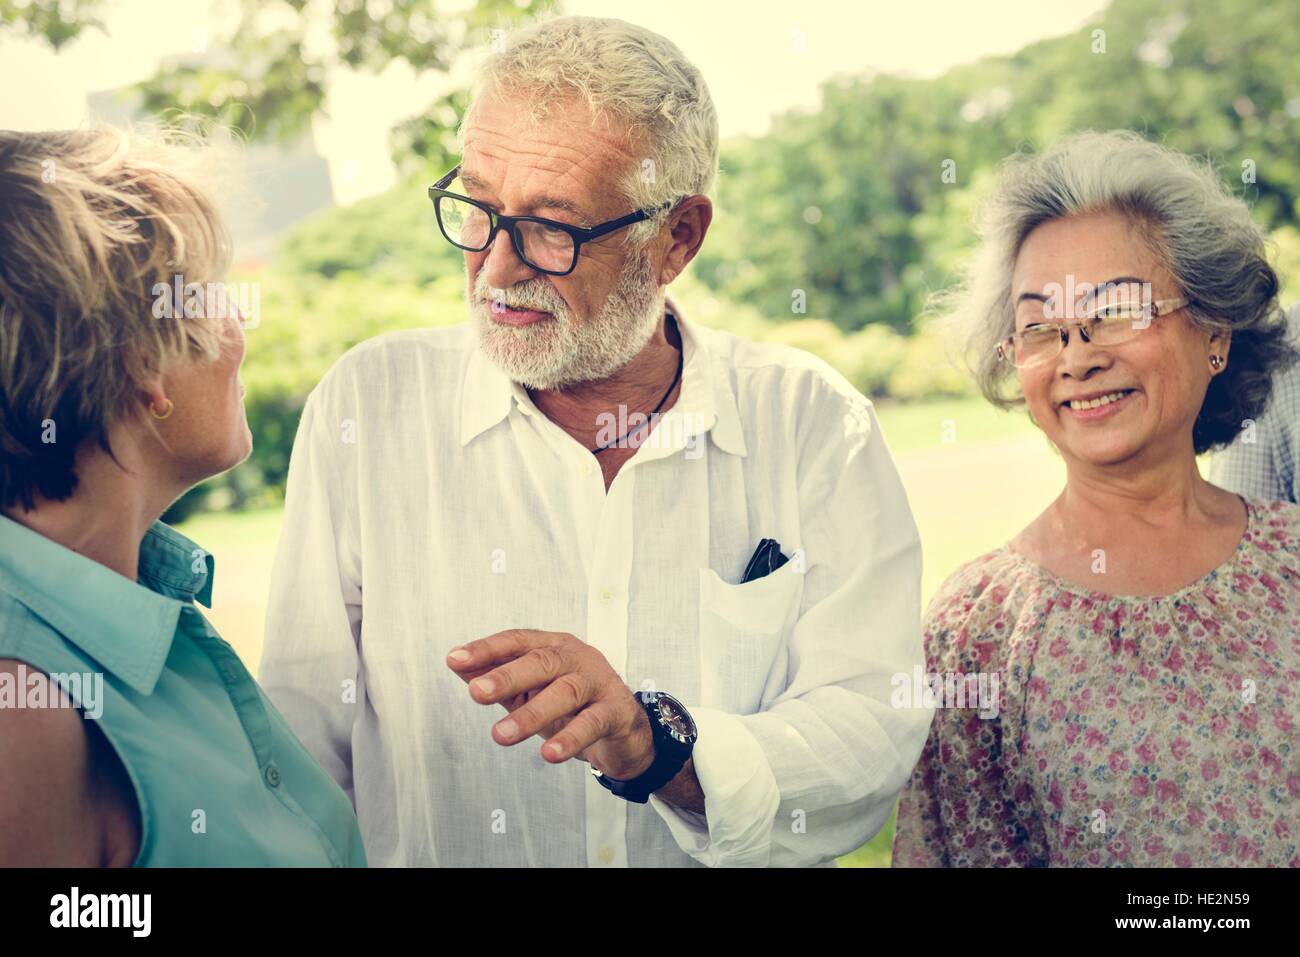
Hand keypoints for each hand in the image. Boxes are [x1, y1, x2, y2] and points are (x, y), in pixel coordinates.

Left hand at [446, 629, 655, 779]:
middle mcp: (576, 658)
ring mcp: (599, 682)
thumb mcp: (531, 689)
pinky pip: (592, 723)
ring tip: (501, 735)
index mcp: (553, 647)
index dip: (487, 649)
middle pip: (542, 662)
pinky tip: (550, 754)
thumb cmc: (572, 706)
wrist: (623, 732)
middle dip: (507, 677)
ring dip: (531, 715)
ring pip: (565, 693)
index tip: (455, 659)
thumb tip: (456, 662)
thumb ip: (497, 676)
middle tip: (476, 693)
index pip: (518, 641)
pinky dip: (570, 739)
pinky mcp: (616, 711)